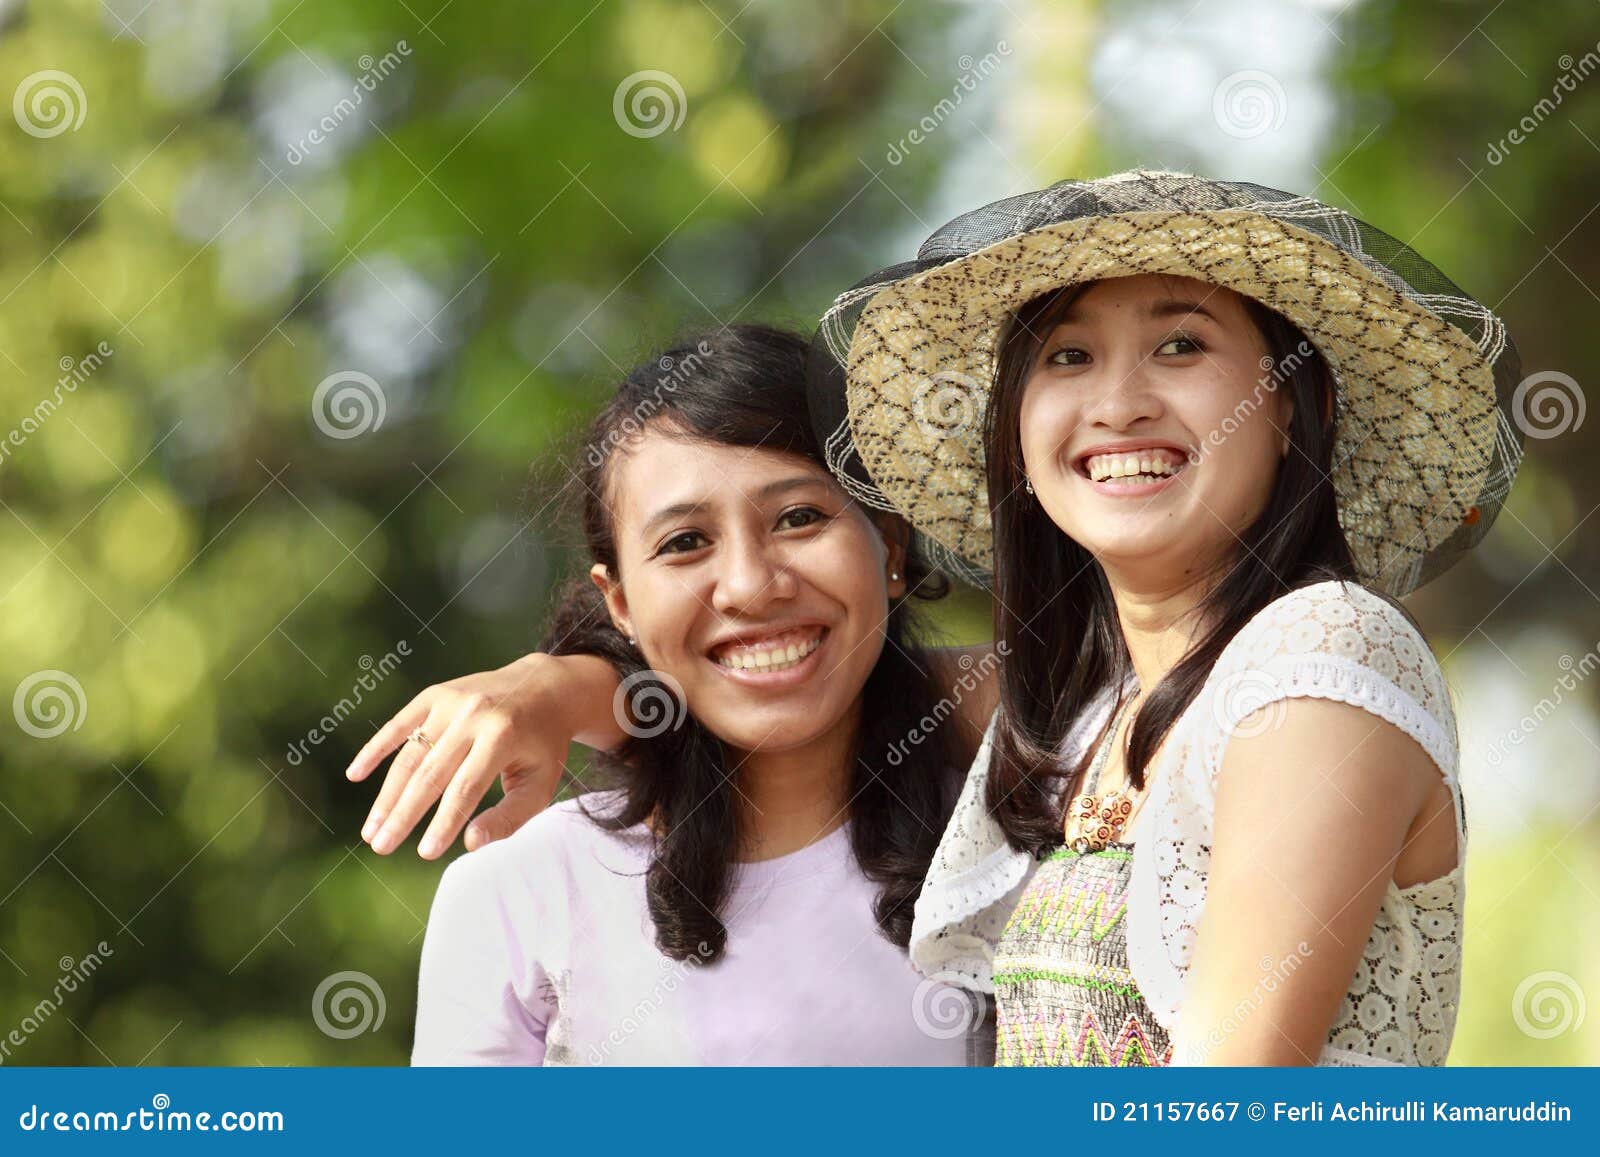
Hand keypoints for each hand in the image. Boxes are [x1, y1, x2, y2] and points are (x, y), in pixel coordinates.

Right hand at [346, 652, 615, 858]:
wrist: (545, 687)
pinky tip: (355, 775)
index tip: (426, 854)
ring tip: (372, 830)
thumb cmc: (542, 746)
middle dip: (403, 814)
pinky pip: (399, 725)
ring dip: (387, 794)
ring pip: (410, 754)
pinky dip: (375, 749)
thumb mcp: (541, 782)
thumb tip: (470, 843)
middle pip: (430, 773)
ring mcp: (451, 701)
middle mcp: (473, 714)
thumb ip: (511, 816)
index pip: (466, 788)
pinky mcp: (435, 695)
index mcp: (503, 736)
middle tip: (381, 848)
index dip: (444, 822)